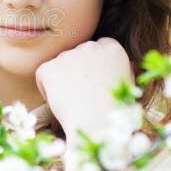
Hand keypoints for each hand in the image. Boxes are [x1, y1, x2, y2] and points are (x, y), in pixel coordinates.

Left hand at [35, 37, 133, 153]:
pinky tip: (59, 102)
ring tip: (73, 102)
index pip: (100, 47)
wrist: (97, 124)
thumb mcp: (127, 86)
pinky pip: (43, 74)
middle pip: (77, 54)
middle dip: (76, 69)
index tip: (93, 79)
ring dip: (62, 79)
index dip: (94, 63)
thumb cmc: (115, 112)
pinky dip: (46, 88)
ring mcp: (69, 55)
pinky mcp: (49, 67)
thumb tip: (110, 65)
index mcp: (113, 49)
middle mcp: (91, 47)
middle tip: (81, 94)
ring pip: (60, 64)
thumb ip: (118, 69)